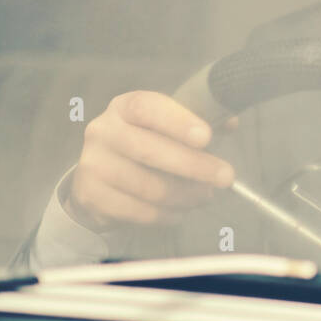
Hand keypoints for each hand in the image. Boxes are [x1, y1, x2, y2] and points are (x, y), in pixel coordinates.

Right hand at [64, 90, 237, 231]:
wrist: (100, 178)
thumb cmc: (147, 145)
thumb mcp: (170, 126)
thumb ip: (201, 120)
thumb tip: (229, 123)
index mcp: (124, 106)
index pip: (148, 108)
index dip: (178, 122)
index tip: (206, 137)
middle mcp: (103, 131)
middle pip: (151, 151)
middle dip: (195, 166)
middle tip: (226, 177)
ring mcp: (93, 164)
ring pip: (150, 187)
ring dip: (186, 196)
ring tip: (205, 196)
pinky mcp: (91, 196)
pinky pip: (140, 212)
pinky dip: (168, 214)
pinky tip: (180, 211)